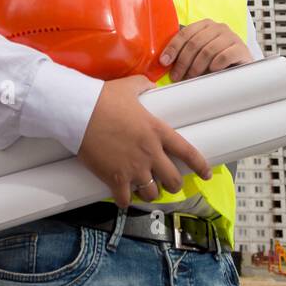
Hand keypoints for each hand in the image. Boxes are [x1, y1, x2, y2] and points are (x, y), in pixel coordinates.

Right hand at [78, 75, 211, 206]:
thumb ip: (143, 85)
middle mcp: (151, 153)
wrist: (80, 112)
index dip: (200, 166)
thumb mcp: (129, 86)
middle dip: (173, 185)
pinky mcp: (115, 178)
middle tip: (168, 185)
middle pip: (173, 180)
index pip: (188, 152)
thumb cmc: (104, 98)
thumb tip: (150, 84)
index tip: (205, 174)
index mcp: (158, 131)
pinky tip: (122, 198)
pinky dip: (124, 201)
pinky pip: (125, 200)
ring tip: (145, 191)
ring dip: (150, 194)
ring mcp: (134, 168)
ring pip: (152, 193)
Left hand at [159, 19, 252, 81]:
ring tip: (192, 77)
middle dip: (183, 61)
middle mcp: (219, 28)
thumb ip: (185, 53)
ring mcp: (231, 37)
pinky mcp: (241, 49)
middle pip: (195, 42)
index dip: (173, 47)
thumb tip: (164, 62)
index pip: (185, 32)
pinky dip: (214, 65)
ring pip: (208, 50)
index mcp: (205, 25)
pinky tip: (211, 71)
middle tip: (177, 76)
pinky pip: (223, 56)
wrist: (241, 67)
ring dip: (196, 67)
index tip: (164, 62)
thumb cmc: (217, 61)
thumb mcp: (199, 54)